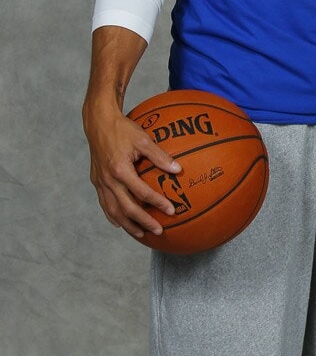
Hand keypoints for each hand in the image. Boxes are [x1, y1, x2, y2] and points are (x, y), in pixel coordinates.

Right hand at [83, 97, 182, 238]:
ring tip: (141, 233)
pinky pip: (104, 203)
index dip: (157, 203)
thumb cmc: (123, 129)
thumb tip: (179, 169)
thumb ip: (160, 156)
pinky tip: (121, 222)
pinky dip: (113, 215)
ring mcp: (100, 182)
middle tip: (158, 230)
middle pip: (126, 208)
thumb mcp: (143, 140)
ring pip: (113, 210)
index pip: (142, 193)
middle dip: (143, 221)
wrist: (98, 122)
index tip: (171, 211)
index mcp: (120, 169)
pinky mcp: (96, 181)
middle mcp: (108, 179)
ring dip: (127, 224)